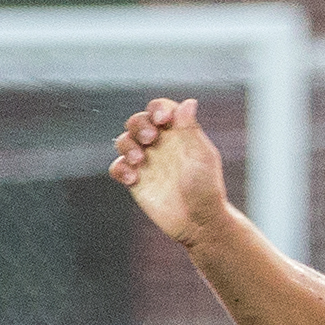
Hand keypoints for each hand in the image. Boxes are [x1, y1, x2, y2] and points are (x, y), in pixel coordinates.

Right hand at [109, 98, 226, 242]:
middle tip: (150, 138)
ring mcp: (146, 162)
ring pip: (123, 141)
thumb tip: (189, 102)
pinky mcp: (135, 180)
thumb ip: (191, 130)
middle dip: (138, 124)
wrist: (200, 222)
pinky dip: (120, 169)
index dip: (157, 109)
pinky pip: (117, 167)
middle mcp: (160, 145)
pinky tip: (133, 178)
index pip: (161, 109)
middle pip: (137, 121)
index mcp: (178, 135)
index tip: (162, 120)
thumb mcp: (202, 156)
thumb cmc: (207, 188)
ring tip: (140, 160)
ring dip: (127, 145)